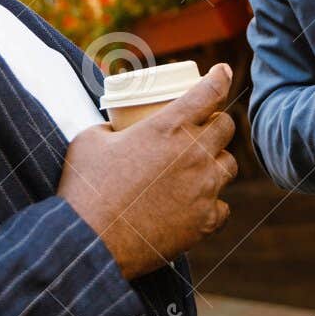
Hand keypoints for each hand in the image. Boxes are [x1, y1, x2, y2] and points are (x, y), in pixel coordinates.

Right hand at [58, 63, 237, 278]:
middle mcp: (194, 153)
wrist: (90, 242)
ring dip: (216, 162)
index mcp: (169, 126)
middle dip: (216, 124)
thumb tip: (116, 127)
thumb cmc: (86, 189)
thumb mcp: (90, 140)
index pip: (209, 92)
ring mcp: (204, 188)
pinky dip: (211, 203)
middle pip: (226, 127)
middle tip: (202, 130)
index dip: (219, 78)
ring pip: (229, 166)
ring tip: (197, 169)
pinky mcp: (205, 221)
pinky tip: (195, 205)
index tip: (222, 72)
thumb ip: (111, 127)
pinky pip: (223, 206)